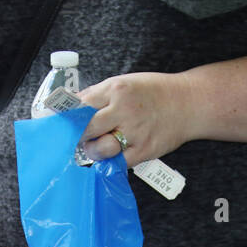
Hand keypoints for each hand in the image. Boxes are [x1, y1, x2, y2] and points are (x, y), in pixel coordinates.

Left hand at [77, 72, 196, 167]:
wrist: (189, 103)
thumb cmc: (154, 92)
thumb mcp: (124, 83)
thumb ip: (98, 95)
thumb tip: (71, 106)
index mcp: (116, 89)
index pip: (80, 106)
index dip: (66, 118)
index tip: (57, 125)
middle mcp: (124, 110)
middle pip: (86, 129)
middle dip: (76, 136)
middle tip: (74, 139)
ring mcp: (135, 132)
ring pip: (100, 149)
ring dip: (92, 151)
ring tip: (95, 146)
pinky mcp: (144, 150)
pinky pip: (118, 162)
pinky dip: (111, 161)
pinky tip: (112, 154)